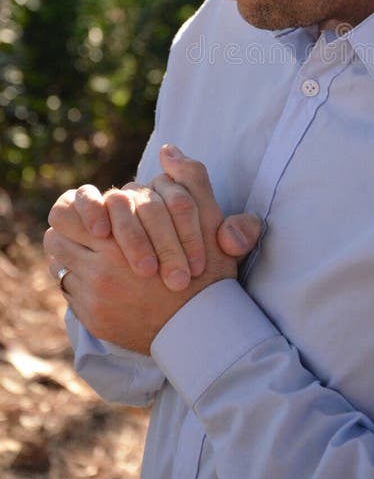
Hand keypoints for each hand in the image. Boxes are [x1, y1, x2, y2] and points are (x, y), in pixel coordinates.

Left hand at [44, 151, 239, 352]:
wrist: (205, 328)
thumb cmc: (208, 270)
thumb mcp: (210, 217)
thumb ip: (190, 178)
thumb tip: (167, 150)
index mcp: (127, 236)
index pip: (72, 209)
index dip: (79, 207)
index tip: (94, 215)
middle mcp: (105, 266)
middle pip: (58, 235)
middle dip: (70, 230)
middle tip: (86, 232)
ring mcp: (97, 295)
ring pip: (61, 263)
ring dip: (72, 255)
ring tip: (89, 253)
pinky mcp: (94, 319)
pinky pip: (70, 292)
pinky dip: (80, 284)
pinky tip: (101, 282)